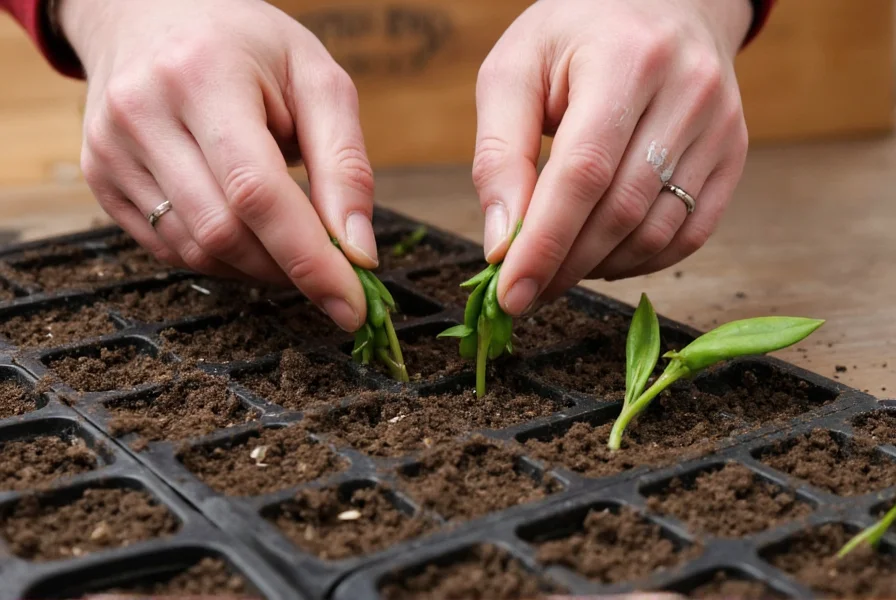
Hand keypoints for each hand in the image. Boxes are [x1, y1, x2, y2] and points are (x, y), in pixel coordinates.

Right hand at [58, 0, 377, 331]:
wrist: (148, 14)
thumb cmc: (246, 44)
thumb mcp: (315, 80)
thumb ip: (344, 163)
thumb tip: (359, 251)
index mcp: (204, 76)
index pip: (257, 192)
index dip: (309, 259)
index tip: (352, 306)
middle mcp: (143, 114)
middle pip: (224, 232)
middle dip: (289, 268)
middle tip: (332, 271)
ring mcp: (111, 151)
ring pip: (195, 250)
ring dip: (258, 268)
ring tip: (290, 243)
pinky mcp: (100, 178)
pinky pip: (168, 248)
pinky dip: (222, 258)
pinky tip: (247, 233)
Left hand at [474, 0, 752, 314]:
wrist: (665, 1)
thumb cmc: (575, 35)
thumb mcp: (516, 71)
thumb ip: (500, 153)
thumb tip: (501, 242)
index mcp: (625, 58)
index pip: (582, 173)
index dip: (544, 243)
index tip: (510, 294)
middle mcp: (687, 91)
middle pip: (619, 211)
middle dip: (564, 265)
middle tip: (525, 291)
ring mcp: (720, 125)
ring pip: (655, 231)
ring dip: (598, 267)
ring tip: (557, 271)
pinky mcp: (734, 153)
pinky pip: (690, 233)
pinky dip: (640, 260)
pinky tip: (602, 257)